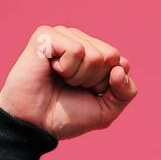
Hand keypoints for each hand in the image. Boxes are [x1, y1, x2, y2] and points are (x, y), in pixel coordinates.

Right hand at [0, 25, 136, 138]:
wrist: (35, 124)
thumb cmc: (66, 116)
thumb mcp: (106, 110)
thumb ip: (125, 92)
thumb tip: (120, 68)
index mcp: (96, 54)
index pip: (122, 62)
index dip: (108, 86)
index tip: (87, 93)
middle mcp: (81, 41)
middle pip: (111, 56)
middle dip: (94, 80)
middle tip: (72, 86)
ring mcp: (63, 35)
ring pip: (94, 54)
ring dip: (78, 76)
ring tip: (60, 79)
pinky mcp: (46, 35)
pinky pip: (76, 49)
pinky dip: (66, 68)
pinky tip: (51, 70)